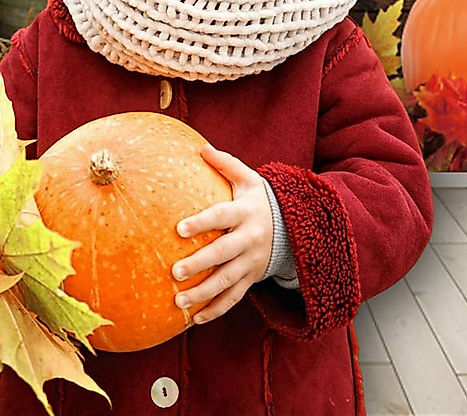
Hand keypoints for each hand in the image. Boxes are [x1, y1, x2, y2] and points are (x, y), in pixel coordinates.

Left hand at [171, 144, 272, 325]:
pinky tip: (195, 319)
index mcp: (245, 213)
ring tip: (178, 302)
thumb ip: (226, 164)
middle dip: (199, 264)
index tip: (179, 228)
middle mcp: (249, 239)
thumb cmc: (259, 199)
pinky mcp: (251, 279)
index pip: (221, 217)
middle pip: (222, 254)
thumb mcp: (248, 179)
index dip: (202, 223)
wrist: (292, 227)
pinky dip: (216, 310)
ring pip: (226, 282)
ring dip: (203, 294)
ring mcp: (251, 263)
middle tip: (175, 272)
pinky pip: (234, 298)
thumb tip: (201, 148)